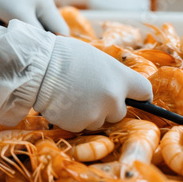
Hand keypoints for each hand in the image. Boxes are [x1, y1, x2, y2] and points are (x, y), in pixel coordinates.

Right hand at [35, 36, 151, 130]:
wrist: (38, 67)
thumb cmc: (65, 56)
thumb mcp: (96, 59)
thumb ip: (112, 75)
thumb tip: (119, 87)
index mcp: (121, 78)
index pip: (144, 91)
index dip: (140, 96)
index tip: (136, 98)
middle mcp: (114, 99)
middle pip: (120, 111)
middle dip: (108, 106)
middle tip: (89, 92)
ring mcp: (97, 114)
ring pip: (100, 120)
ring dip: (90, 113)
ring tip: (72, 95)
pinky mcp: (80, 125)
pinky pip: (82, 125)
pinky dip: (74, 118)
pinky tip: (64, 103)